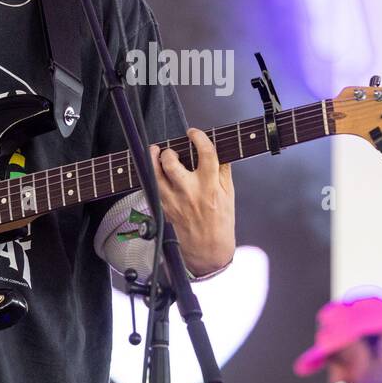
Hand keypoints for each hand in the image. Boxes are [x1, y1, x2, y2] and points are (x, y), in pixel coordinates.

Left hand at [149, 128, 234, 276]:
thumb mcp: (229, 194)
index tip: (193, 133)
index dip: (199, 137)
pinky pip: (152, 187)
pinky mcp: (164, 208)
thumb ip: (223, 171)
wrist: (208, 250)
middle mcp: (191, 192)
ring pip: (155, 174)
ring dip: (153, 159)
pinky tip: (155, 171)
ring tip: (156, 152)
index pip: (205, 153)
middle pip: (172, 162)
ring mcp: (174, 201)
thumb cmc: (221, 222)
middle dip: (170, 151)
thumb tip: (218, 149)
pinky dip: (152, 176)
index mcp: (211, 186)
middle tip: (173, 149)